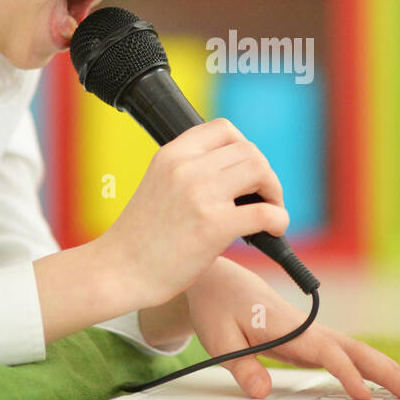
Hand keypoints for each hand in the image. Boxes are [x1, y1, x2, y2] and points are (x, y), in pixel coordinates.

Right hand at [103, 118, 289, 306]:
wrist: (120, 271)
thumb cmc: (141, 237)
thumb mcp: (159, 185)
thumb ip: (191, 173)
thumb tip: (238, 175)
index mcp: (172, 154)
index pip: (225, 129)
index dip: (245, 148)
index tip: (246, 173)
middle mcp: (186, 167)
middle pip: (249, 151)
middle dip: (265, 174)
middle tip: (263, 198)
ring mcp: (200, 194)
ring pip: (261, 171)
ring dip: (274, 192)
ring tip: (268, 213)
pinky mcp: (214, 225)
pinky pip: (265, 212)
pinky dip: (279, 220)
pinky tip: (274, 231)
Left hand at [185, 256, 399, 399]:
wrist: (220, 282)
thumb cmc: (219, 308)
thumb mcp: (219, 339)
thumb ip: (241, 366)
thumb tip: (262, 393)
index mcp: (290, 327)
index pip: (326, 352)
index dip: (346, 373)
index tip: (364, 395)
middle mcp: (309, 329)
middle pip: (357, 351)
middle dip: (390, 372)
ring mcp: (314, 335)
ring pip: (359, 353)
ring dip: (391, 370)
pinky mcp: (312, 342)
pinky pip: (349, 357)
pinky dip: (373, 369)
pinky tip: (389, 383)